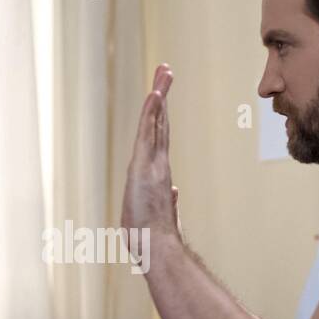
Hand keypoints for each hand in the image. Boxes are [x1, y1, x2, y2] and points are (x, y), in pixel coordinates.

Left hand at [121, 64, 179, 240]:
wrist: (157, 248)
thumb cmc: (155, 239)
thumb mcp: (159, 216)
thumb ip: (169, 202)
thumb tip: (174, 192)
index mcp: (158, 174)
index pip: (159, 137)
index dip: (161, 114)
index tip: (162, 94)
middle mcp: (158, 164)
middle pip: (161, 122)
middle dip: (162, 95)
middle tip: (166, 70)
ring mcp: (153, 163)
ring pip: (156, 122)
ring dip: (159, 95)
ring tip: (163, 71)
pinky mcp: (145, 166)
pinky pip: (147, 133)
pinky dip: (152, 112)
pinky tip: (155, 93)